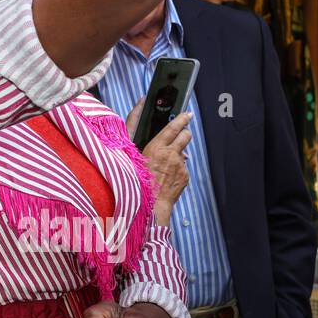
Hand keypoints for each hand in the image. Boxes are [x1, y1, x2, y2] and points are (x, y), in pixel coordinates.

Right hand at [125, 101, 192, 224]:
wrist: (149, 203)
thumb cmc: (135, 180)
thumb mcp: (130, 155)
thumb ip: (137, 135)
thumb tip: (152, 126)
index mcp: (157, 148)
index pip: (173, 127)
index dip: (182, 118)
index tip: (187, 113)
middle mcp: (171, 155)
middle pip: (186, 136)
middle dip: (184, 132)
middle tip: (181, 133)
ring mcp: (180, 166)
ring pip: (183, 152)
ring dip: (178, 153)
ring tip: (166, 162)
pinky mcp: (184, 176)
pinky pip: (182, 167)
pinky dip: (177, 168)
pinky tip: (166, 175)